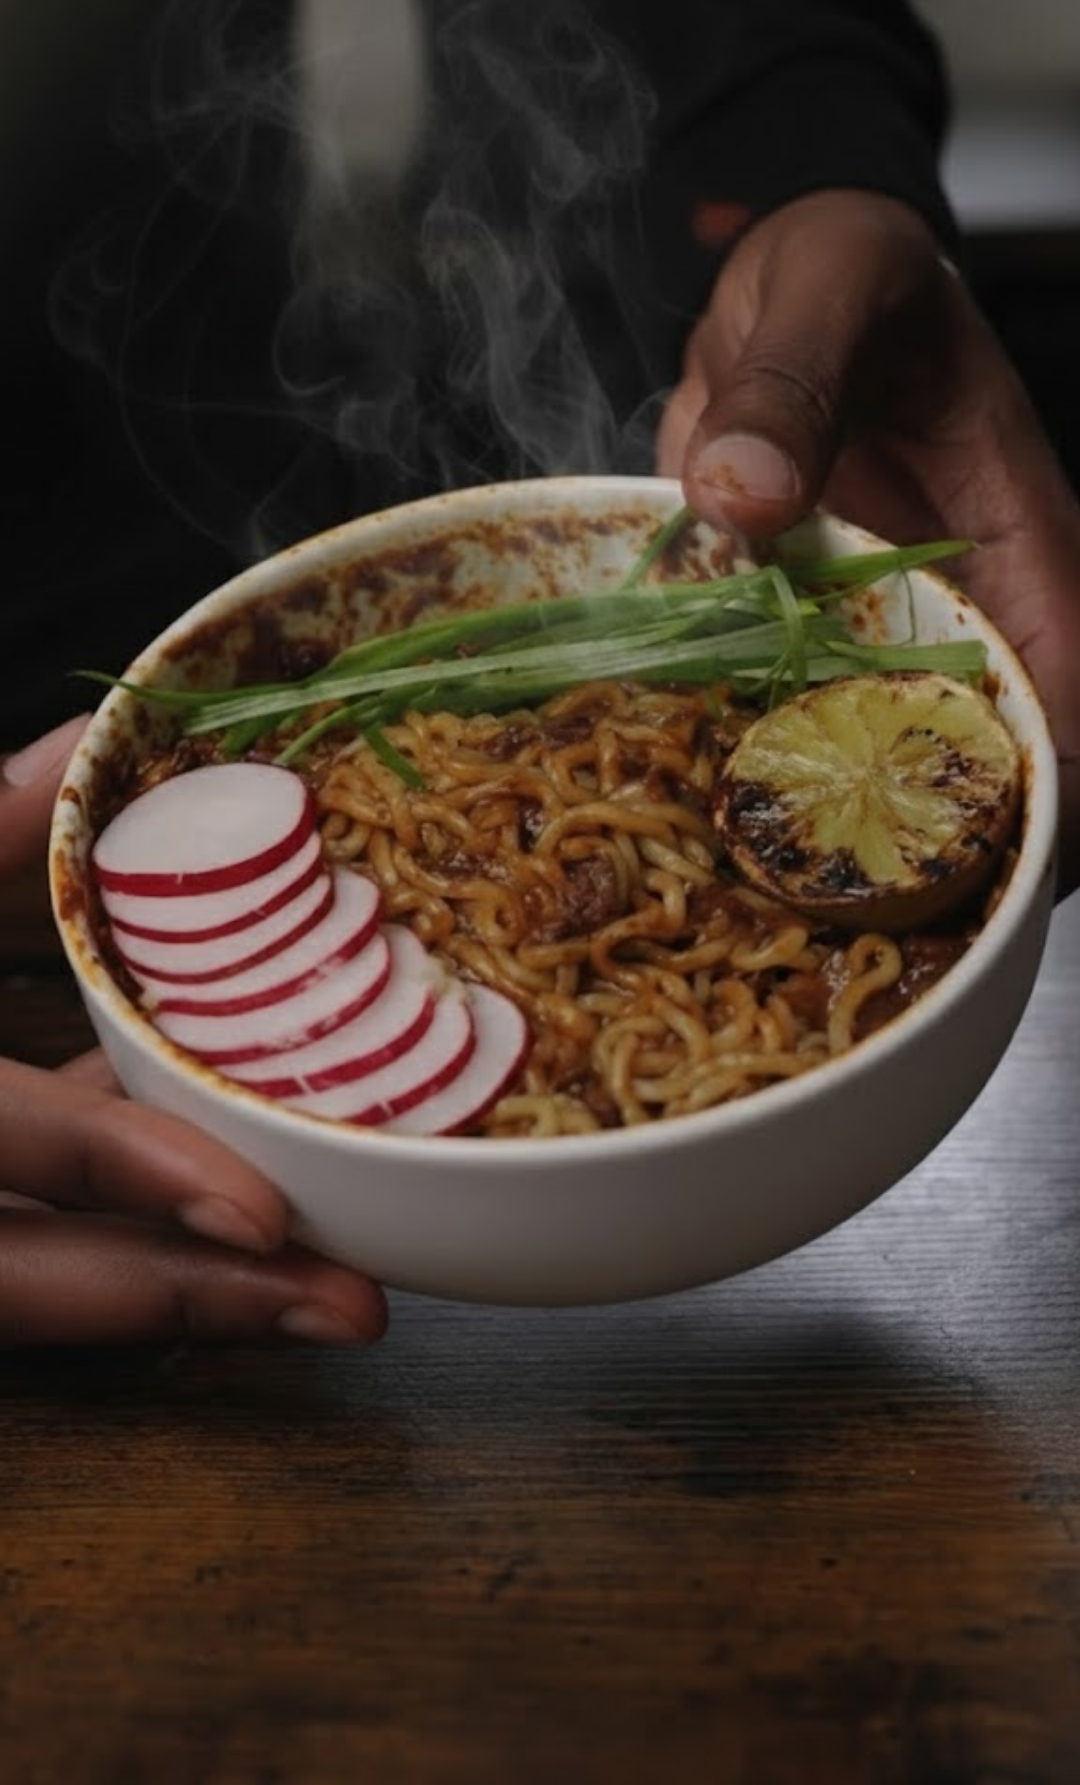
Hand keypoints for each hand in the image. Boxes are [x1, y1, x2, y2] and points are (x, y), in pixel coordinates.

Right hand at [0, 718, 386, 1345]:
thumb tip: (103, 732)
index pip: (8, 1133)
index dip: (127, 1170)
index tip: (260, 1215)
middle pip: (37, 1280)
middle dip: (195, 1307)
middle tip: (354, 1309)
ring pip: (34, 1297)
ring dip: (178, 1305)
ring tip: (327, 1297)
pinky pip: (24, 1268)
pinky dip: (120, 1257)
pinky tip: (225, 1237)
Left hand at [657, 189, 1079, 896]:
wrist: (780, 274)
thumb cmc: (850, 267)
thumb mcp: (830, 285)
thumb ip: (793, 380)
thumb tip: (745, 493)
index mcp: (1019, 544)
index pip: (1071, 700)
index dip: (1048, 804)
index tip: (976, 874)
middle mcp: (963, 610)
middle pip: (995, 774)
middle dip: (941, 861)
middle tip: (844, 926)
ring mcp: (884, 634)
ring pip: (895, 774)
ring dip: (846, 845)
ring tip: (768, 909)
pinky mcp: (807, 637)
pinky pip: (795, 729)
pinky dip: (758, 778)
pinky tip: (696, 823)